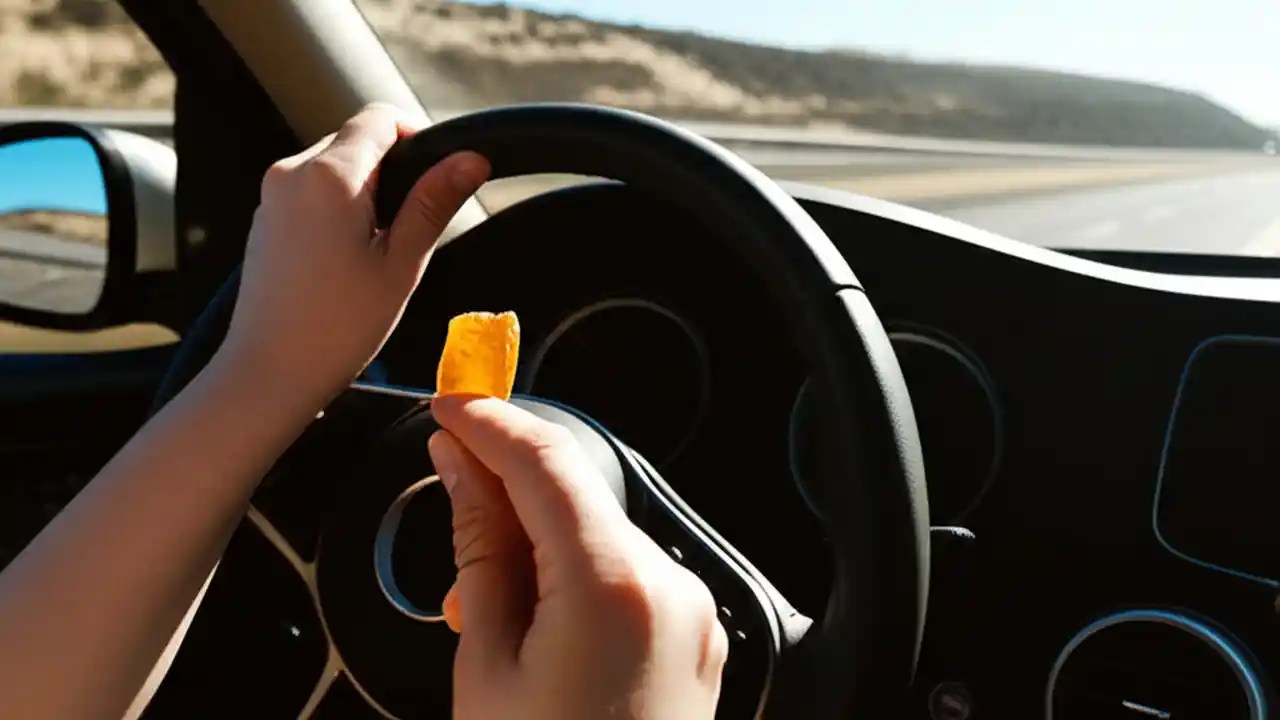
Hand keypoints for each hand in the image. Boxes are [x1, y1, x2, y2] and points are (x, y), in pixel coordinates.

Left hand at [217, 103, 489, 411]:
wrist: (268, 372)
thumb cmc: (337, 326)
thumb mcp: (401, 263)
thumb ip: (434, 203)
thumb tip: (471, 159)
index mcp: (329, 176)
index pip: (380, 118)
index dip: (417, 137)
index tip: (437, 180)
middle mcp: (292, 173)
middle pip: (357, 141)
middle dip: (393, 173)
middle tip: (410, 231)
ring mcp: (273, 196)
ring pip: (335, 168)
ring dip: (366, 195)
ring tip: (377, 254)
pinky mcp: (266, 220)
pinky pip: (312, 194)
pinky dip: (339, 212)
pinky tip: (347, 263)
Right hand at [428, 395, 727, 719]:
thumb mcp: (487, 665)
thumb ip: (479, 551)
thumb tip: (461, 466)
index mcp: (613, 585)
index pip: (547, 461)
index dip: (490, 422)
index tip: (450, 406)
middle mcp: (670, 586)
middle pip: (577, 496)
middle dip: (509, 489)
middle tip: (450, 498)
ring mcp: (693, 613)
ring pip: (600, 536)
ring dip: (541, 544)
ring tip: (487, 608)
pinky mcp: (698, 637)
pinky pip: (629, 578)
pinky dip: (578, 581)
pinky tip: (538, 625)